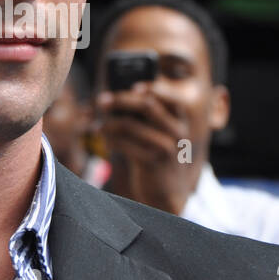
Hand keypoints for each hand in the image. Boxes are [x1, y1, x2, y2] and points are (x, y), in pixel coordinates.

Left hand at [97, 84, 197, 215]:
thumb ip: (147, 120)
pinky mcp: (153, 162)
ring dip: (109, 123)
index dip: (151, 89)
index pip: (168, 97)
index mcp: (180, 122)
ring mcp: (166, 147)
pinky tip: (105, 141)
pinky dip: (111, 140)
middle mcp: (177, 132)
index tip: (133, 87)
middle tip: (101, 101)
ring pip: (132, 125)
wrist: (166, 193)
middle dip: (121, 100)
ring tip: (98, 126)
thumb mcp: (158, 137)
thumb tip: (118, 99)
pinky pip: (126, 145)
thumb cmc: (157, 160)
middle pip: (147, 106)